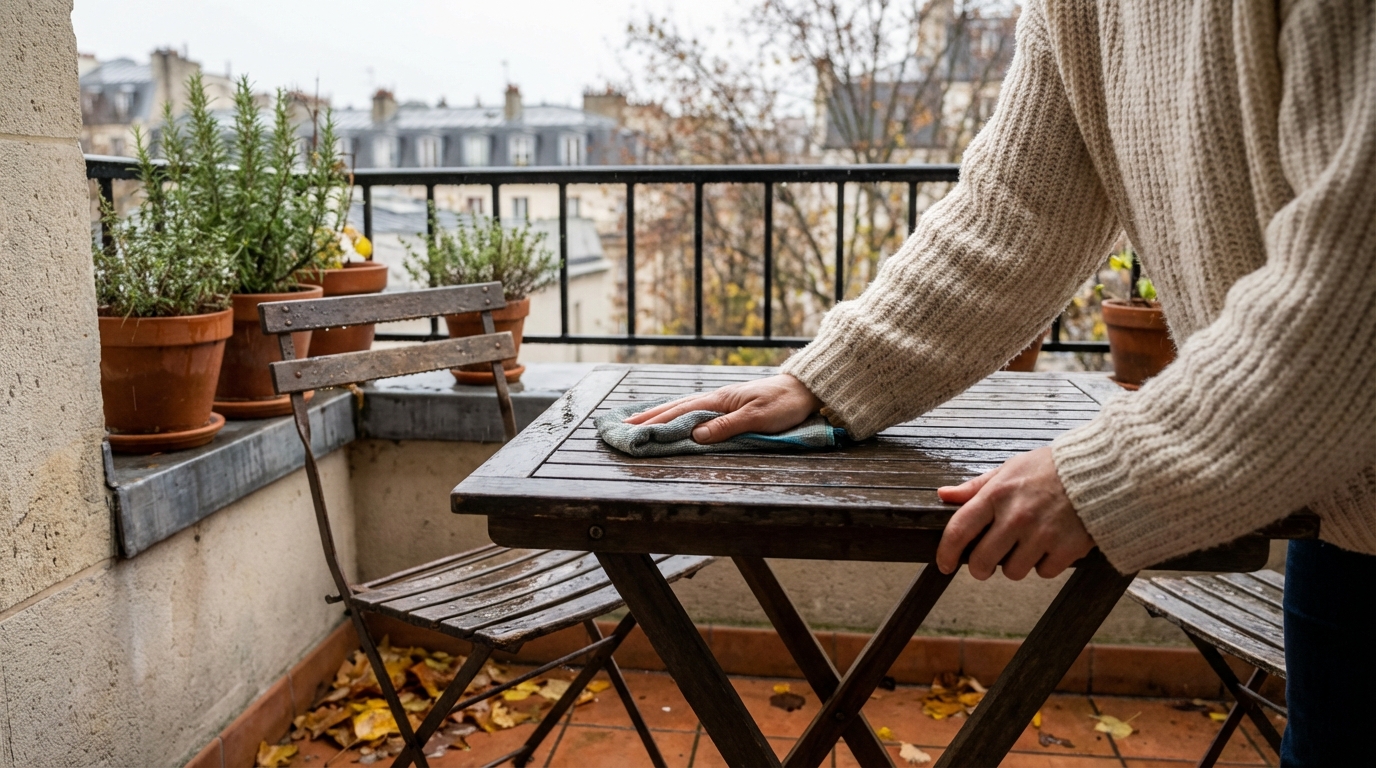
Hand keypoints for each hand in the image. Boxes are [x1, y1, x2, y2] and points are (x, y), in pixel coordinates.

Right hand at [623, 374, 823, 443]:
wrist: (804, 389)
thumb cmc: (784, 404)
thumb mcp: (758, 418)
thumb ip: (727, 427)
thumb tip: (694, 435)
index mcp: (720, 401)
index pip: (681, 412)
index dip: (656, 421)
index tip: (633, 428)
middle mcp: (716, 399)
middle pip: (676, 408)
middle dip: (649, 417)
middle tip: (624, 424)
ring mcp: (722, 401)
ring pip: (684, 408)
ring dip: (660, 414)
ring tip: (639, 421)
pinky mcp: (729, 405)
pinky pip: (696, 410)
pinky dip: (678, 414)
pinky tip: (673, 418)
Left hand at [934, 447, 1093, 579]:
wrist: (1101, 470)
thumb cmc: (1051, 469)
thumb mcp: (1010, 469)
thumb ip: (976, 486)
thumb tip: (944, 494)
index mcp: (997, 495)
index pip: (959, 531)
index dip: (946, 553)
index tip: (944, 564)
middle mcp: (1016, 517)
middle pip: (982, 562)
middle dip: (979, 568)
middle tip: (985, 565)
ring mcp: (1042, 535)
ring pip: (1013, 572)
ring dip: (1016, 565)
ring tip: (1026, 546)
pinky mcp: (1066, 549)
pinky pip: (1044, 572)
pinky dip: (1045, 564)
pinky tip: (1051, 546)